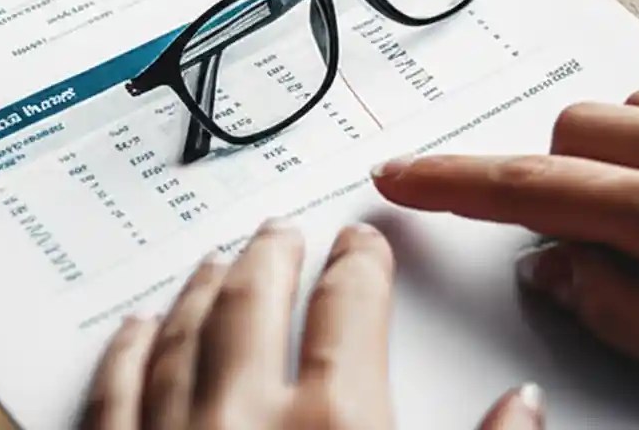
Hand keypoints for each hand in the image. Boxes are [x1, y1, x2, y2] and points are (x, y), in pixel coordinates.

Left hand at [79, 219, 544, 429]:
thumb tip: (524, 406)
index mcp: (337, 424)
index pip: (350, 308)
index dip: (359, 265)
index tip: (360, 244)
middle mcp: (246, 417)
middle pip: (258, 300)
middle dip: (274, 254)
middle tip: (281, 228)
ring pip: (182, 332)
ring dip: (202, 288)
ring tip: (217, 260)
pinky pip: (113, 393)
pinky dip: (125, 352)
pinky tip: (133, 326)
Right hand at [371, 90, 638, 422]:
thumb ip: (631, 318)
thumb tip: (559, 275)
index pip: (536, 189)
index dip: (453, 184)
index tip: (402, 178)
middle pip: (571, 129)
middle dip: (539, 179)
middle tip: (563, 248)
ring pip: (622, 112)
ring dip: (595, 160)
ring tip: (629, 230)